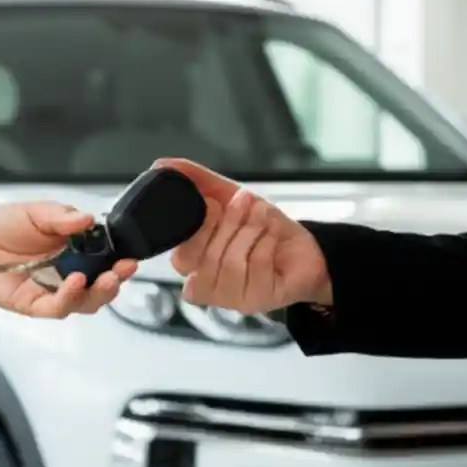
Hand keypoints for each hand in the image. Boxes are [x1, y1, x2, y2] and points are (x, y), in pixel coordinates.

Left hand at [0, 201, 137, 317]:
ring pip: (85, 302)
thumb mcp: (36, 212)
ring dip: (99, 292)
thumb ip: (62, 217)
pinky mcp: (34, 304)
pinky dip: (69, 297)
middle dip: (117, 280)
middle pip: (101, 286)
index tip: (130, 255)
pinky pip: (57, 307)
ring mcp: (52, 291)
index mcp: (74, 250)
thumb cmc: (0, 226)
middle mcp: (67, 273)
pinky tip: (74, 282)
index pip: (106, 259)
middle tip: (124, 269)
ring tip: (104, 278)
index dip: (120, 259)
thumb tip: (88, 219)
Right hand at [154, 158, 330, 313]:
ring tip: (262, 216)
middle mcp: (211, 285)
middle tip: (245, 201)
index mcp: (196, 264)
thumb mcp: (228, 197)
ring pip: (231, 265)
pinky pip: (256, 269)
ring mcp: (233, 298)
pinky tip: (273, 236)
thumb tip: (161, 165)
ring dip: (250, 231)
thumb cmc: (262, 227)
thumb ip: (195, 181)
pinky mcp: (259, 301)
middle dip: (229, 224)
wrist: (305, 247)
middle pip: (205, 261)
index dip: (200, 228)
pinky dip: (267, 243)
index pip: (181, 257)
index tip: (215, 202)